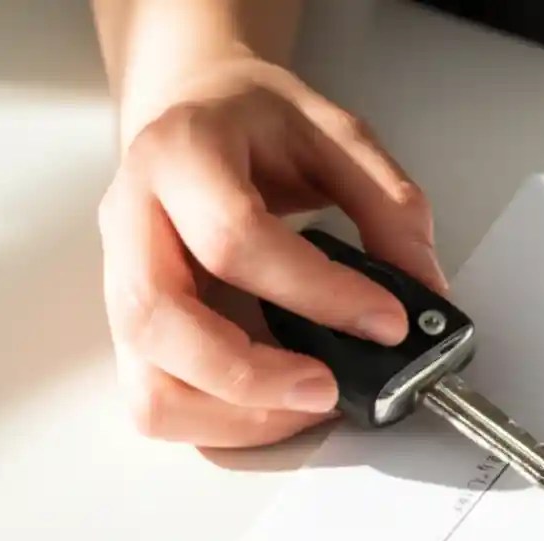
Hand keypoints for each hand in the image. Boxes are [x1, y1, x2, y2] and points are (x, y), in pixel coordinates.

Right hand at [98, 57, 445, 447]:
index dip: (317, 292)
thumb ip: (388, 206)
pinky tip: (277, 405)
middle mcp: (131, 222)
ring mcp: (120, 284)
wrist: (191, 111)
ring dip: (234, 417)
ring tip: (309, 402)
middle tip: (330, 389)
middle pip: (160, 322)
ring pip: (148, 385)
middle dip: (252, 376)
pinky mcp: (132, 332)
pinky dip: (220, 426)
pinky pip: (158, 404)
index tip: (387, 321)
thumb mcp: (336, 134)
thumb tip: (423, 290)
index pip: (235, 238)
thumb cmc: (253, 123)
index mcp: (182, 155)